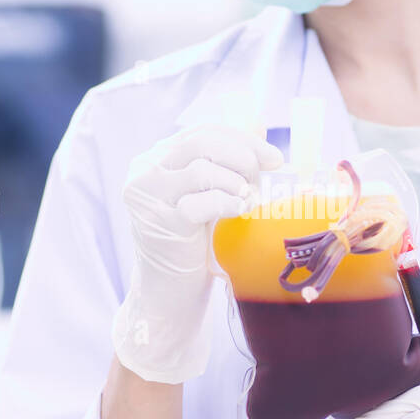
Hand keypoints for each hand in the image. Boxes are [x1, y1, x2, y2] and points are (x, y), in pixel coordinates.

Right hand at [112, 123, 283, 382]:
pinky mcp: (158, 221)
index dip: (242, 138)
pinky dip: (227, 202)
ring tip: (251, 198)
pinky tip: (242, 210)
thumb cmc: (194, 242)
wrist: (169, 291)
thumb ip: (228, 162)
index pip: (203, 131)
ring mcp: (147, 195)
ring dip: (235, 180)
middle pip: (199, 142)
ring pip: (200, 168)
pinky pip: (199, 202)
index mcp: (157, 157)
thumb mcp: (212, 195)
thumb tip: (260, 126)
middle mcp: (145, 170)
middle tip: (266, 174)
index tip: (274, 157)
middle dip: (241, 154)